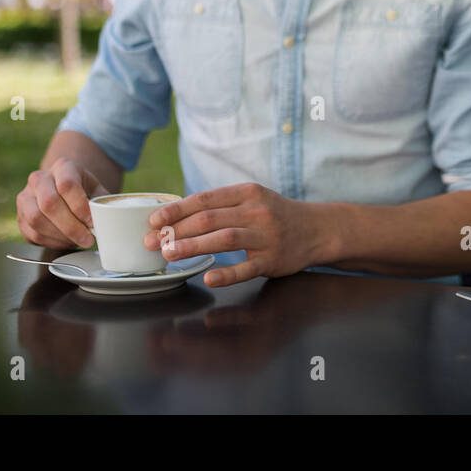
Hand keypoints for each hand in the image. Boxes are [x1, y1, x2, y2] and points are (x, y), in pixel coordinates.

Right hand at [16, 157, 108, 248]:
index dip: (80, 207)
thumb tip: (109, 221)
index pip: (67, 185)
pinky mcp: (20, 216)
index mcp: (62, 167)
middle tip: (87, 239)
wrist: (61, 187)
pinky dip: (51, 242)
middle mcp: (39, 178)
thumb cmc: (83, 190)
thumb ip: (102, 202)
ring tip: (78, 241)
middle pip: (49, 203)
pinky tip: (66, 242)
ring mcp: (25, 197)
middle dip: (71, 226)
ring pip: (37, 219)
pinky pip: (32, 233)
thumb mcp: (96, 189)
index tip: (92, 222)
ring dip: (60, 236)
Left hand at [143, 183, 329, 286]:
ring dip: (194, 246)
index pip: (205, 199)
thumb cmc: (276, 215)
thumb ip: (221, 206)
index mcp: (247, 193)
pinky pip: (247, 267)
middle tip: (152, 242)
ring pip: (225, 238)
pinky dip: (227, 273)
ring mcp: (266, 236)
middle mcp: (257, 211)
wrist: (317, 229)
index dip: (176, 210)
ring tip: (169, 254)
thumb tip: (175, 217)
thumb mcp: (252, 200)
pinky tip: (208, 278)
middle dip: (176, 230)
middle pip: (210, 218)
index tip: (153, 220)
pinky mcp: (273, 260)